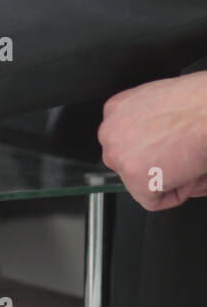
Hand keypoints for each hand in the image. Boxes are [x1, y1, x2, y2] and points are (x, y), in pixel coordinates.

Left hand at [98, 72, 206, 210]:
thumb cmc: (196, 104)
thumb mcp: (159, 105)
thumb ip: (149, 126)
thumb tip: (155, 148)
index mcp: (116, 111)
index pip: (126, 142)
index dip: (154, 152)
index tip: (171, 151)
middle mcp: (110, 132)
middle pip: (129, 162)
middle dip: (158, 166)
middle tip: (184, 160)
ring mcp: (118, 155)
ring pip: (139, 182)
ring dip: (168, 179)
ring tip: (189, 162)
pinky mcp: (134, 178)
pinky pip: (153, 201)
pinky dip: (177, 194)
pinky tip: (189, 174)